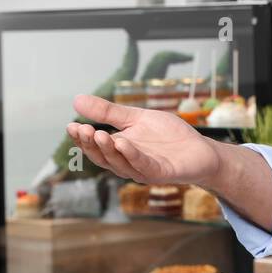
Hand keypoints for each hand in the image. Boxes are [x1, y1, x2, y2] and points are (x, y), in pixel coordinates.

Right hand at [68, 94, 221, 186]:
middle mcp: (127, 163)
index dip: (82, 138)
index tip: (70, 125)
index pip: (95, 146)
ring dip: (108, 149)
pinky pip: (142, 165)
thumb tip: (76, 99)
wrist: (201, 150)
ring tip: (99, 133)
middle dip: (91, 144)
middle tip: (81, 128)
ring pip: (119, 163)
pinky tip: (122, 143)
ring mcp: (143, 170)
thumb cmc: (169, 136)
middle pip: (103, 157)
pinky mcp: (160, 173)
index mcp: (119, 150)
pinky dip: (131, 155)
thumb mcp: (137, 118)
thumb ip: (110, 112)